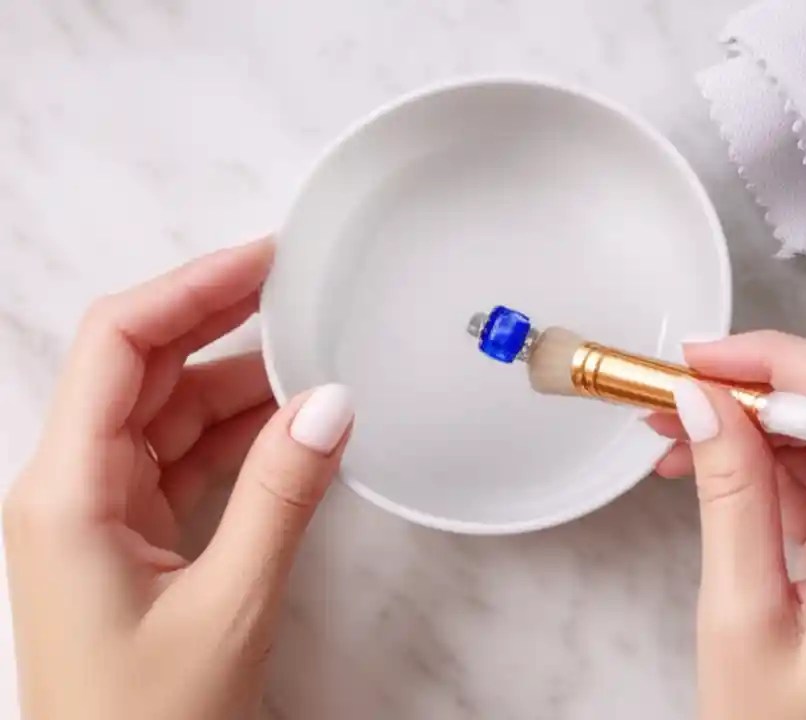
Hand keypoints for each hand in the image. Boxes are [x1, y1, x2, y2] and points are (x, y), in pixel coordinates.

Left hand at [4, 239, 354, 719]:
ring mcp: (100, 514)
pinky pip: (184, 460)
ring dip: (238, 383)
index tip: (263, 260)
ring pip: (167, 413)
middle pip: (142, 369)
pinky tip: (291, 423)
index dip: (190, 288)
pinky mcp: (132, 540)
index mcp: (67, 491)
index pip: (117, 347)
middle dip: (217, 320)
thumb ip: (280, 494)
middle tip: (299, 286)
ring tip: (315, 355)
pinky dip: (238, 436)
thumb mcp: (227, 605)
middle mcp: (71, 488)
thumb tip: (330, 403)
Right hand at [648, 332, 805, 719]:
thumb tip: (709, 403)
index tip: (703, 357)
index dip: (775, 361)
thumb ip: (730, 494)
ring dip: (754, 432)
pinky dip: (771, 475)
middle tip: (671, 391)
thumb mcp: (740, 615)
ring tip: (673, 436)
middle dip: (755, 393)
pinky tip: (712, 472)